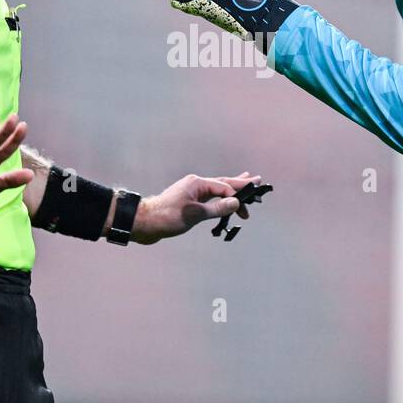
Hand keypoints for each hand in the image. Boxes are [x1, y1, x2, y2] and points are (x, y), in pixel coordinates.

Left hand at [131, 171, 261, 243]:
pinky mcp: (188, 201)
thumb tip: (236, 203)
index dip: (237, 197)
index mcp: (197, 183)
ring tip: (244, 181)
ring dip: (231, 189)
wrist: (145, 222)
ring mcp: (192, 192)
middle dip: (240, 183)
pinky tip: (224, 197)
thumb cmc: (167, 217)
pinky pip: (210, 197)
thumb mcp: (194, 214)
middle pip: (223, 183)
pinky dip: (220, 197)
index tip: (246, 209)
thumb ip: (217, 208)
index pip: (223, 187)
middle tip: (257, 180)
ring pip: (217, 189)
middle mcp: (195, 184)